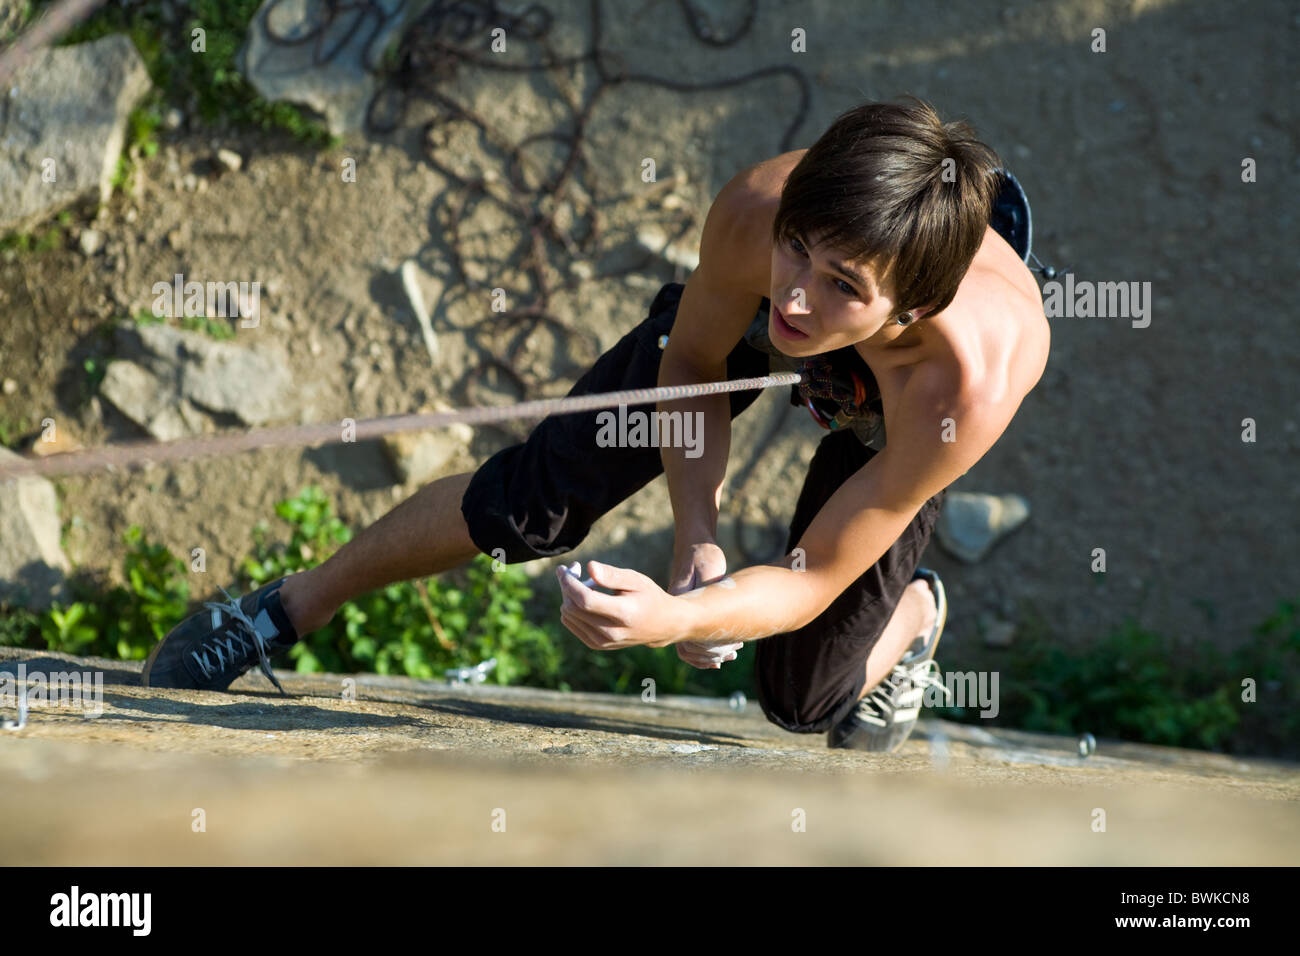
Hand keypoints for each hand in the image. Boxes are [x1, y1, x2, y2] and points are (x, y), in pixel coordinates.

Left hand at [556, 560, 685, 649]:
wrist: (661, 625)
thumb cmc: (648, 596)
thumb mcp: (635, 580)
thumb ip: (612, 575)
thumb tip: (589, 567)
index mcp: (623, 614)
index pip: (585, 600)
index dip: (570, 583)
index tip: (565, 569)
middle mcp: (611, 632)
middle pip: (573, 607)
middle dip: (567, 585)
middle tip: (574, 568)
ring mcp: (602, 642)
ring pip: (568, 615)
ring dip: (568, 595)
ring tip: (584, 581)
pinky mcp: (596, 645)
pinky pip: (571, 623)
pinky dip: (570, 607)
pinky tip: (583, 596)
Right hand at [669, 541, 742, 669]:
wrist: (694, 545)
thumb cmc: (703, 555)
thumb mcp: (710, 568)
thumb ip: (711, 590)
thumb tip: (718, 613)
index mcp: (680, 604)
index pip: (687, 640)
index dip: (708, 650)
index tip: (730, 647)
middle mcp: (677, 612)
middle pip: (687, 648)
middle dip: (710, 655)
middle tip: (733, 654)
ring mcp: (681, 613)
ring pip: (688, 644)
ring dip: (709, 654)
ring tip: (732, 655)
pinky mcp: (688, 612)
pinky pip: (692, 637)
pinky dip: (706, 646)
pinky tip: (722, 650)